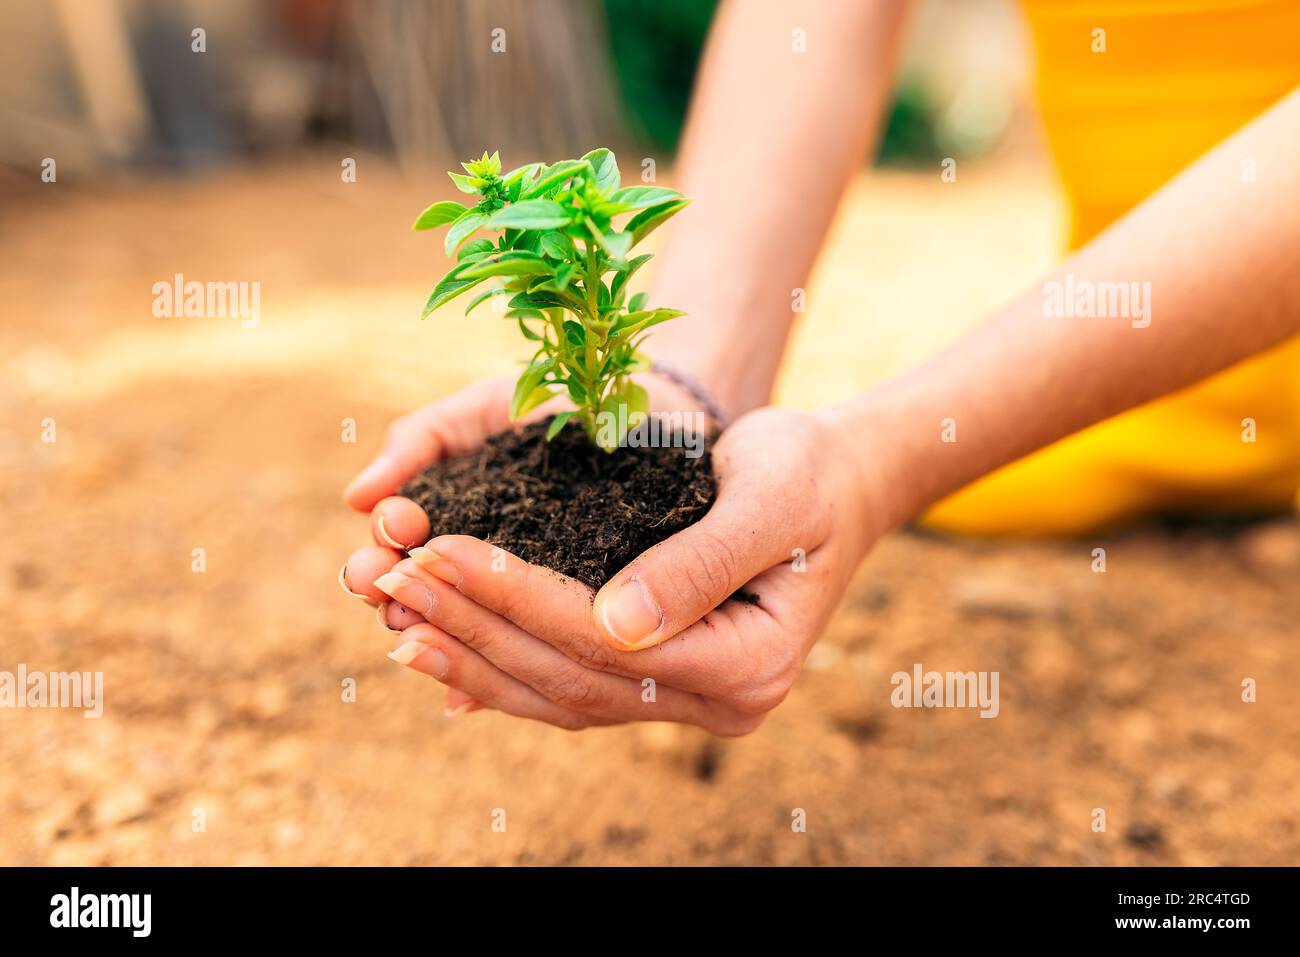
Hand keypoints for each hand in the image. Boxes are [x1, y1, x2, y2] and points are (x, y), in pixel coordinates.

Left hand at [372, 406, 890, 733]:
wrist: (836, 485)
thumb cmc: (807, 474)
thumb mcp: (770, 497)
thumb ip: (700, 562)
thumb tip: (615, 624)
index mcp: (750, 664)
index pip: (608, 645)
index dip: (519, 599)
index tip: (440, 549)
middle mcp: (718, 702)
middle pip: (571, 677)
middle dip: (474, 625)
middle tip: (390, 576)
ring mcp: (687, 702)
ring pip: (559, 695)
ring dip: (470, 654)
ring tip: (393, 614)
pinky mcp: (658, 682)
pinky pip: (567, 689)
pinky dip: (499, 669)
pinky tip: (439, 647)